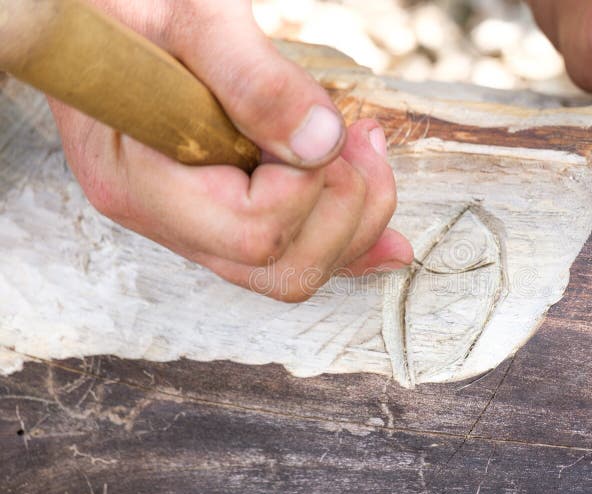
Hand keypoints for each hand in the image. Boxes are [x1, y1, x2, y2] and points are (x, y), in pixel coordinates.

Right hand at [50, 0, 412, 301]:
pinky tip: (389, 240)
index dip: (309, 183)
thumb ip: (255, 80)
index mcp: (141, 181)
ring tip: (364, 148)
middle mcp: (165, 221)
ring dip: (353, 219)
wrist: (106, 17)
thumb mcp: (192, 18)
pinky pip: (291, 258)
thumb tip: (322, 143)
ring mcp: (193, 226)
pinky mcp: (223, 218)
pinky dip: (348, 246)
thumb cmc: (130, 6)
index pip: (253, 230)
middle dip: (346, 208)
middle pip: (282, 269)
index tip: (318, 121)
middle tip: (360, 137)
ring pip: (293, 273)